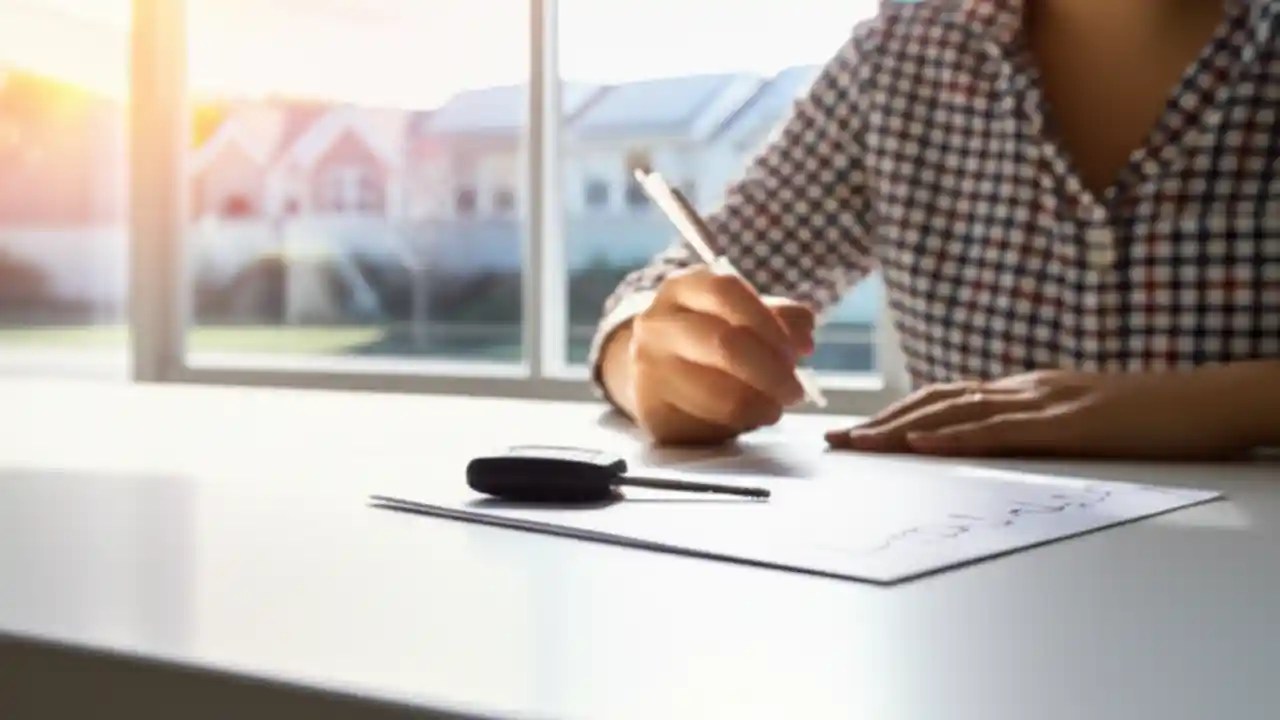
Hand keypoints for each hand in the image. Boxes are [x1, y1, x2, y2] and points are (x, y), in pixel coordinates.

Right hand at [611, 267, 814, 444]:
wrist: (650, 373)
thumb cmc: (706, 338)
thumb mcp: (738, 316)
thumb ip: (778, 318)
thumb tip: (805, 334)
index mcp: (682, 289)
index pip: (726, 292)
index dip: (769, 321)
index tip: (799, 351)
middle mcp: (657, 324)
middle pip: (723, 342)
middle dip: (771, 371)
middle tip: (795, 392)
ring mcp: (648, 369)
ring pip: (716, 392)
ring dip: (758, 405)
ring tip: (774, 409)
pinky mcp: (651, 412)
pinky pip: (704, 423)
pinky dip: (736, 424)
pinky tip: (748, 419)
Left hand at [825, 369, 1252, 459]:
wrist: (1207, 401)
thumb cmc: (1148, 416)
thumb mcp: (1079, 420)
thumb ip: (1035, 427)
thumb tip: (993, 444)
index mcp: (1025, 389)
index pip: (946, 398)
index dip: (897, 414)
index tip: (857, 433)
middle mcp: (1024, 388)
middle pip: (937, 400)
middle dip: (881, 421)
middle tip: (836, 441)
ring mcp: (1044, 401)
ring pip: (957, 411)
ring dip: (900, 428)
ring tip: (858, 444)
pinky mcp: (1067, 423)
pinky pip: (1001, 428)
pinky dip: (955, 434)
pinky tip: (919, 441)